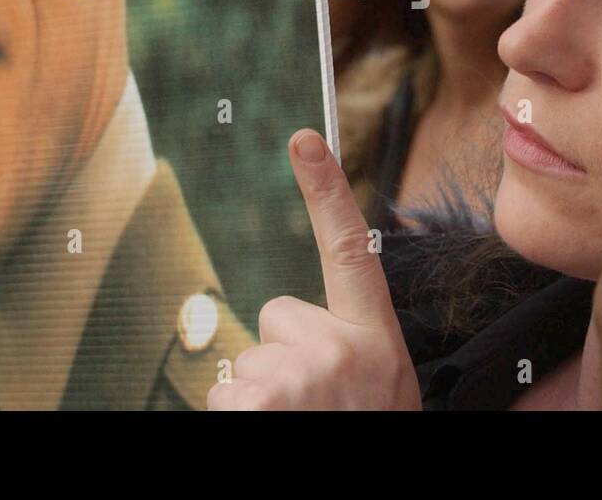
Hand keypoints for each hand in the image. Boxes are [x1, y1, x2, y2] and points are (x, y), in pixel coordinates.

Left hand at [207, 129, 420, 409]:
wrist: (380, 490)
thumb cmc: (368, 433)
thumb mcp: (379, 393)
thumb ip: (348, 353)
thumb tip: (288, 340)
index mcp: (376, 342)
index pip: (351, 251)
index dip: (326, 189)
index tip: (302, 137)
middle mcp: (339, 348)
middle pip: (275, 319)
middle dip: (280, 361)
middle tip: (312, 410)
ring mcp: (297, 377)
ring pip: (243, 367)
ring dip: (257, 403)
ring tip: (295, 430)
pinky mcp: (256, 403)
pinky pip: (221, 396)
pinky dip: (233, 421)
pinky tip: (267, 434)